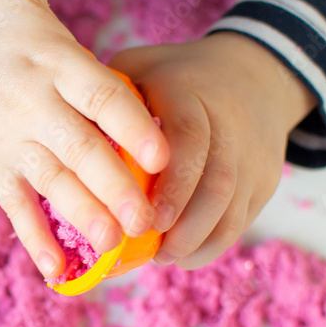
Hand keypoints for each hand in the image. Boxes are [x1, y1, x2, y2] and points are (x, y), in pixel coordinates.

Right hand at [0, 0, 169, 278]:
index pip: (96, 93)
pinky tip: (57, 271)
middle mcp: (29, 103)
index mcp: (46, 56)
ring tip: (115, 250)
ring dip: (83, 217)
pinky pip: (13, 204)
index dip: (130, 123)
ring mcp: (6, 137)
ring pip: (52, 184)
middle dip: (116, 187)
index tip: (162, 151)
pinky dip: (34, 237)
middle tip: (149, 220)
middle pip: (79, 151)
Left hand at [108, 32, 317, 268]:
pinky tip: (183, 254)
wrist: (252, 75)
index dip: (172, 181)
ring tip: (162, 257)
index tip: (148, 216)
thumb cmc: (173, 78)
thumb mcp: (138, 69)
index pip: (188, 137)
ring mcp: (251, 152)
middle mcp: (228, 122)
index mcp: (188, 92)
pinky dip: (213, 243)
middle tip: (149, 246)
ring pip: (232, 205)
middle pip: (216, 179)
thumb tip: (61, 143)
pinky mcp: (264, 178)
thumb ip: (103, 98)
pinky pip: (243, 218)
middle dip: (184, 220)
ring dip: (197, 238)